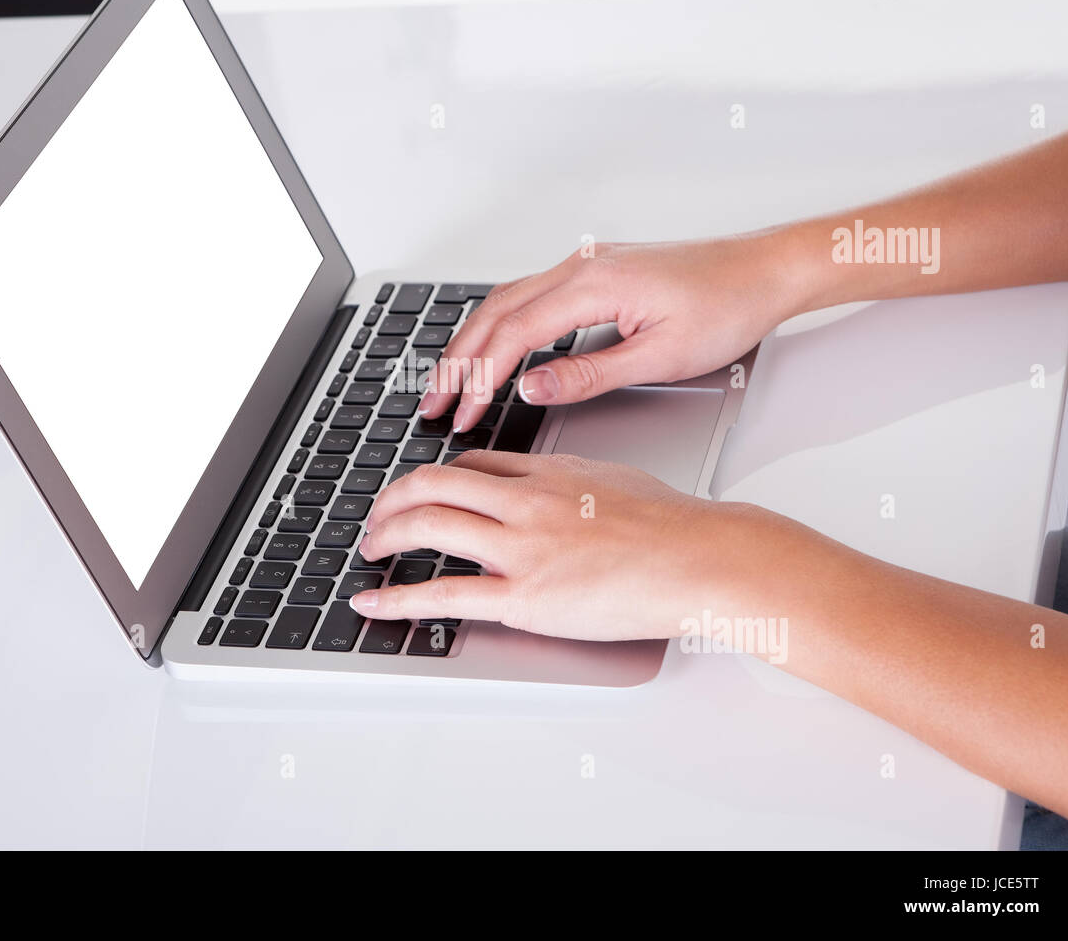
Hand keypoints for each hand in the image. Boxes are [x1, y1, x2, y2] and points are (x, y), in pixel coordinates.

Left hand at [349, 449, 768, 640]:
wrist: (698, 557)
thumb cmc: (672, 525)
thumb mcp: (611, 480)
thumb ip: (568, 483)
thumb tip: (552, 492)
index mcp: (546, 473)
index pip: (471, 464)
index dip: (435, 479)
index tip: (420, 493)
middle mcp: (524, 502)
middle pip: (434, 484)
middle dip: (393, 500)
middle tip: (377, 518)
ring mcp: (520, 548)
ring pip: (429, 525)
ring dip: (387, 536)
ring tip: (370, 550)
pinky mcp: (523, 597)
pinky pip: (444, 593)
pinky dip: (397, 598)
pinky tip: (373, 603)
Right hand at [421, 234, 803, 431]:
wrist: (764, 270)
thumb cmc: (726, 307)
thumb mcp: (660, 356)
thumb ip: (588, 374)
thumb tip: (531, 386)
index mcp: (592, 285)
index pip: (513, 336)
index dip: (479, 379)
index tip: (462, 414)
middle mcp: (579, 266)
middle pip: (494, 313)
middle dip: (457, 361)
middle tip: (433, 403)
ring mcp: (584, 264)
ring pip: (505, 300)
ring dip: (473, 341)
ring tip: (450, 382)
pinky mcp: (593, 270)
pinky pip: (528, 295)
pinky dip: (499, 325)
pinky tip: (493, 348)